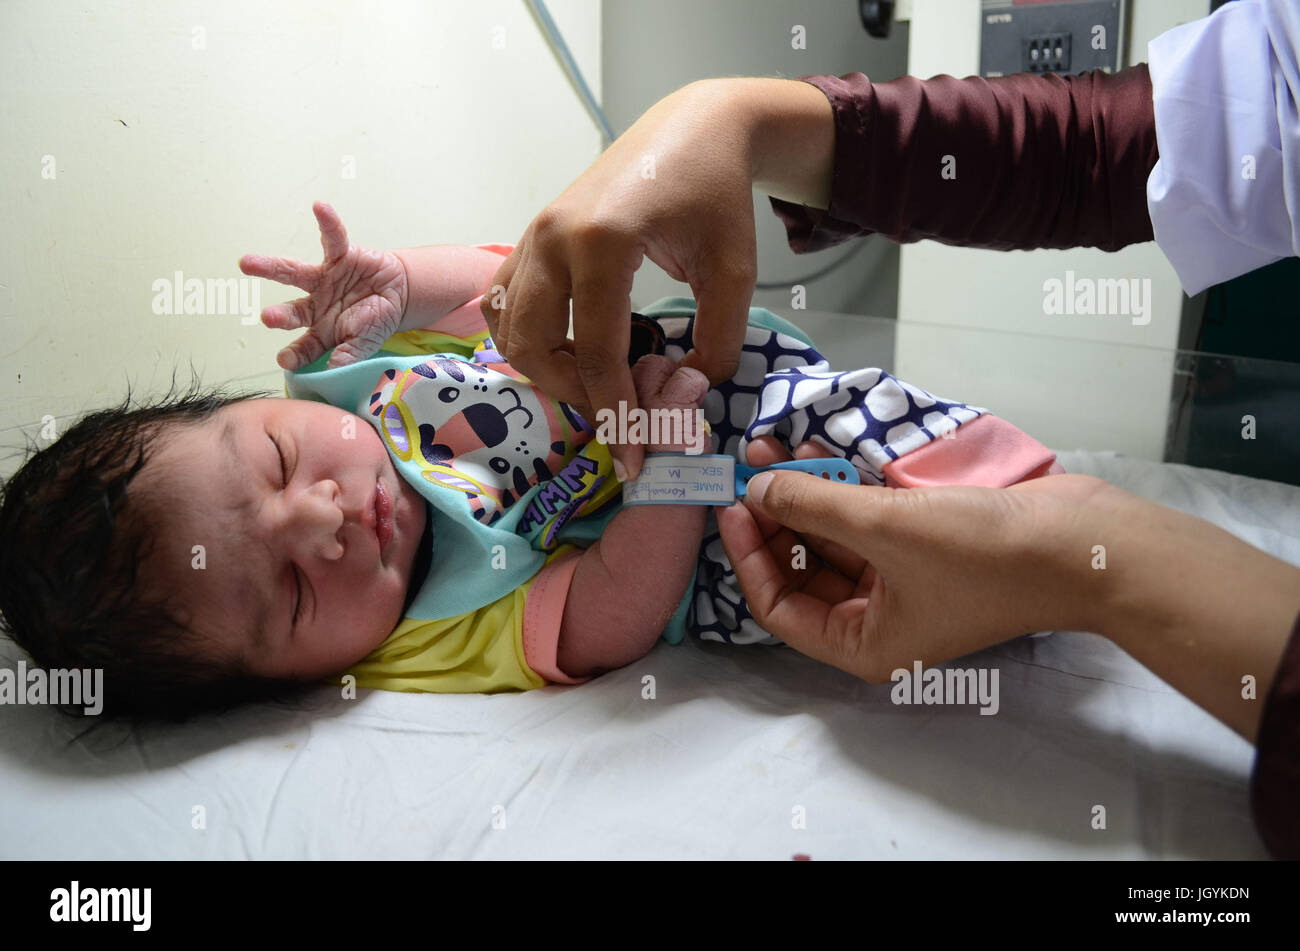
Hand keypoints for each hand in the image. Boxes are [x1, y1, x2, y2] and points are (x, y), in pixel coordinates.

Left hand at [240, 201, 409, 370]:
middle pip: (291, 311)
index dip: (295, 354)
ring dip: (270, 267)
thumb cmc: (377, 321)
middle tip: (267, 318)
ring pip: (293, 273)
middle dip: (279, 316)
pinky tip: (319, 207)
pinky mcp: (340, 255)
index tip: (285, 360)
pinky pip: (333, 237)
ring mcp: (324, 279)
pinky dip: (327, 222)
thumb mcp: (366, 343)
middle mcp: (315, 304)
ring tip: (246, 263)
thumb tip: (334, 371)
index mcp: (320, 331)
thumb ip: (349, 355)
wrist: (399, 293)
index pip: (303, 346)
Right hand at [480, 80, 758, 481]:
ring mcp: (533, 233)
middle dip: (574, 394)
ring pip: (509, 327)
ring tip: (596, 380)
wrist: (694, 129)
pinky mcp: (530, 236)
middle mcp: (553, 237)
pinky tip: (572, 349)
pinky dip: (528, 337)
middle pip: (534, 346)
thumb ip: (716, 340)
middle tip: (618, 411)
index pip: (599, 353)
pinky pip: (505, 301)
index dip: (618, 415)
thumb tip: (684, 397)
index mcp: (602, 242)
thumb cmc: (717, 196)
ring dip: (545, 368)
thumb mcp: (733, 271)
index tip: (633, 459)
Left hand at [716, 437, 1116, 680]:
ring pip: (833, 539)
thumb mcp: (883, 528)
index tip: (731, 504)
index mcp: (864, 643)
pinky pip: (866, 520)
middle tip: (754, 467)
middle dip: (777, 517)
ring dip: (808, 496)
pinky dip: (845, 489)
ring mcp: (903, 582)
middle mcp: (878, 619)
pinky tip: (821, 450)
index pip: (779, 607)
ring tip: (777, 448)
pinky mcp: (924, 546)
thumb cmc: (982, 554)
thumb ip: (813, 505)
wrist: (1080, 542)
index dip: (749, 555)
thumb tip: (758, 488)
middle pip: (803, 569)